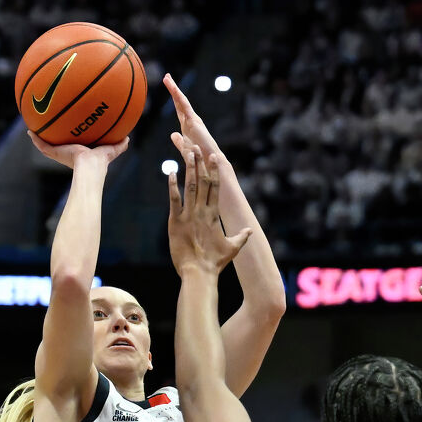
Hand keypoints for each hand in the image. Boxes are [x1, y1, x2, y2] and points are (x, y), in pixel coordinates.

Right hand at [28, 131, 127, 170]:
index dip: (72, 139)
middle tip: (48, 126)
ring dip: (40, 137)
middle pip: (58, 144)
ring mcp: (60, 154)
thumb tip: (128, 138)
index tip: (68, 131)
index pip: (75, 144)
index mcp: (80, 153)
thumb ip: (119, 145)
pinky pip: (42, 145)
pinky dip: (35, 139)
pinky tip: (29, 131)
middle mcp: (68, 153)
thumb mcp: (111, 149)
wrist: (89, 167)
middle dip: (54, 136)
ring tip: (33, 126)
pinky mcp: (54, 153)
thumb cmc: (101, 161)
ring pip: (47, 144)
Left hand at [164, 72, 223, 161]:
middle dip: (173, 88)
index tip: (168, 88)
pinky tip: (174, 90)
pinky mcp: (194, 121)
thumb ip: (179, 141)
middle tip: (167, 76)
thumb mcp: (184, 148)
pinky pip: (185, 107)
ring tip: (167, 78)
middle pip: (179, 101)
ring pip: (182, 101)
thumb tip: (173, 134)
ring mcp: (193, 119)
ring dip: (174, 89)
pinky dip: (179, 98)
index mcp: (187, 124)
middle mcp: (190, 119)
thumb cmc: (199, 157)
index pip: (178, 108)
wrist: (210, 161)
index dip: (173, 98)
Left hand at [167, 144, 252, 276]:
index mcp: (214, 215)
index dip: (214, 171)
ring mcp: (189, 215)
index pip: (216, 188)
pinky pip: (174, 200)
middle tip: (197, 146)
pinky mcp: (175, 222)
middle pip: (203, 182)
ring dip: (189, 168)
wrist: (199, 274)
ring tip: (187, 152)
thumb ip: (241, 237)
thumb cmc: (215, 264)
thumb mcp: (232, 249)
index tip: (214, 157)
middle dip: (200, 163)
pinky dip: (173, 186)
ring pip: (190, 187)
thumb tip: (250, 230)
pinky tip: (171, 173)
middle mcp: (202, 211)